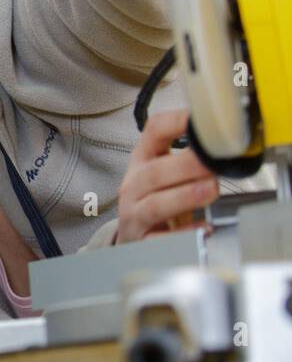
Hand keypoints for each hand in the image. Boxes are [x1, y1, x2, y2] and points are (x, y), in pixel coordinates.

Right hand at [114, 108, 218, 243]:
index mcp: (142, 161)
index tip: (199, 120)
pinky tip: (203, 228)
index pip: (153, 133)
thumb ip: (189, 157)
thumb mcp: (164, 174)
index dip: (175, 122)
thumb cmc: (156, 199)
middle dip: (185, 166)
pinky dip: (183, 235)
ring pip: (155, 205)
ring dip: (184, 197)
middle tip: (213, 163)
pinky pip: (161, 240)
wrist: (134, 235)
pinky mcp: (142, 241)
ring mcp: (135, 214)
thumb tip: (227, 141)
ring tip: (210, 190)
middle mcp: (134, 186)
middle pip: (153, 173)